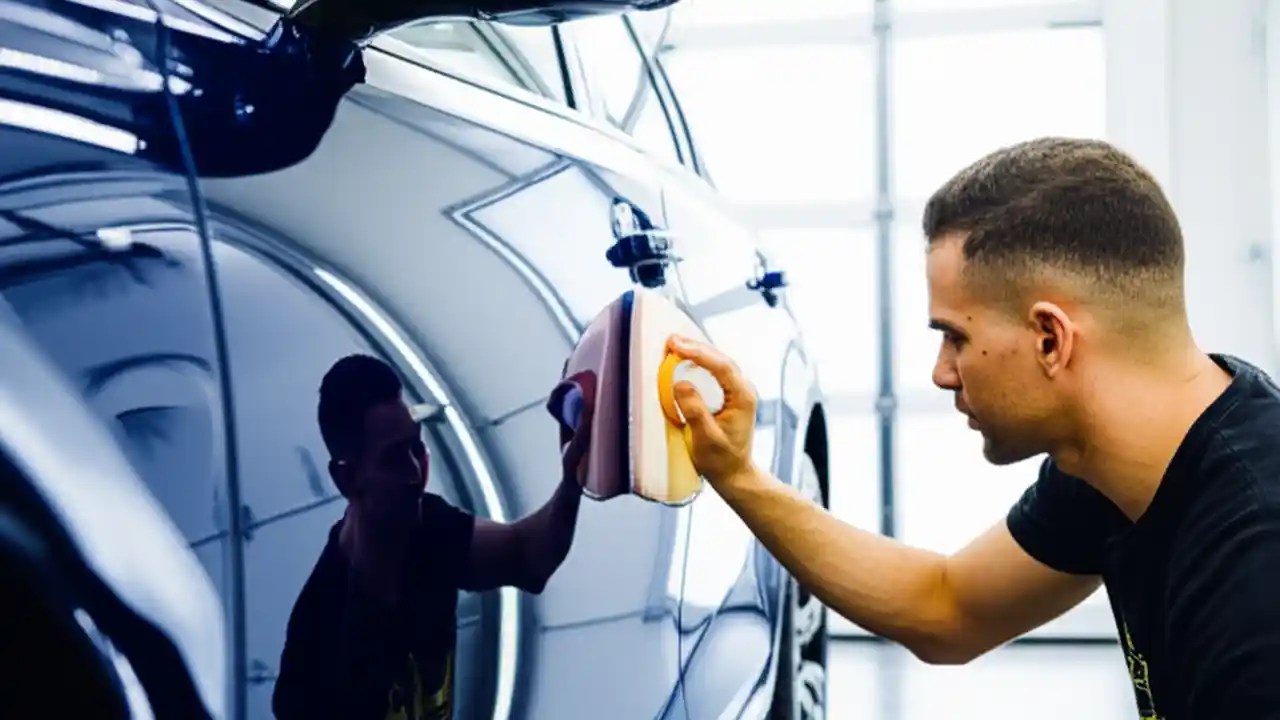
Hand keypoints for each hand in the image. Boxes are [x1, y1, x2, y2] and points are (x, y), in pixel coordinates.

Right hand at [666, 335, 756, 485]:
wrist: (734, 474)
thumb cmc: (721, 460)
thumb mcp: (706, 439)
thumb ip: (694, 411)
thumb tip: (680, 384)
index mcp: (742, 398)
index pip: (721, 366)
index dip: (698, 353)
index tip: (676, 346)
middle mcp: (744, 390)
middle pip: (721, 359)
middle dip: (696, 347)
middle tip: (671, 340)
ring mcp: (739, 392)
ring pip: (719, 363)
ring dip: (697, 352)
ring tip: (676, 344)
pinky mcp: (731, 395)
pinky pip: (716, 371)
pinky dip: (700, 362)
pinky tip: (687, 358)